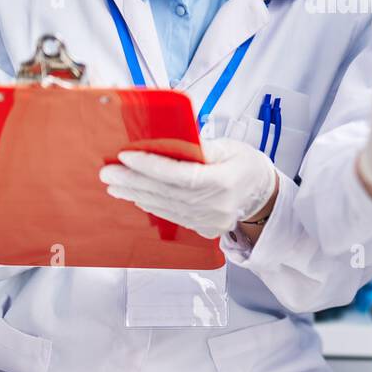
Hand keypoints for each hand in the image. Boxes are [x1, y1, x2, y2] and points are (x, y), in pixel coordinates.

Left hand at [99, 138, 278, 238]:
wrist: (263, 194)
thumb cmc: (247, 165)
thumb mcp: (230, 147)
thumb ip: (201, 145)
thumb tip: (170, 141)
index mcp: (225, 182)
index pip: (181, 176)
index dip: (151, 166)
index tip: (127, 156)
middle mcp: (216, 206)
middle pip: (166, 194)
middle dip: (133, 181)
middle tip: (109, 172)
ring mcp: (209, 222)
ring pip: (165, 208)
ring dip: (135, 195)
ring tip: (115, 183)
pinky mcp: (203, 229)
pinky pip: (171, 217)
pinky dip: (151, 205)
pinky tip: (135, 196)